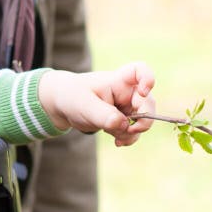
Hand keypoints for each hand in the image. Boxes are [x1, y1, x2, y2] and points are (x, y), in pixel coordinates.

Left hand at [38, 62, 155, 145]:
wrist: (63, 106)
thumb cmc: (73, 97)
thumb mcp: (84, 106)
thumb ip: (104, 115)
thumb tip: (125, 126)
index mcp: (117, 81)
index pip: (139, 70)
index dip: (147, 79)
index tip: (143, 92)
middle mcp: (126, 92)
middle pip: (148, 103)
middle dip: (143, 119)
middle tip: (130, 130)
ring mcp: (126, 106)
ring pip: (143, 120)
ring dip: (132, 132)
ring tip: (114, 136)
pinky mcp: (123, 119)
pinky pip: (134, 130)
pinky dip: (128, 137)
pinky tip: (117, 141)